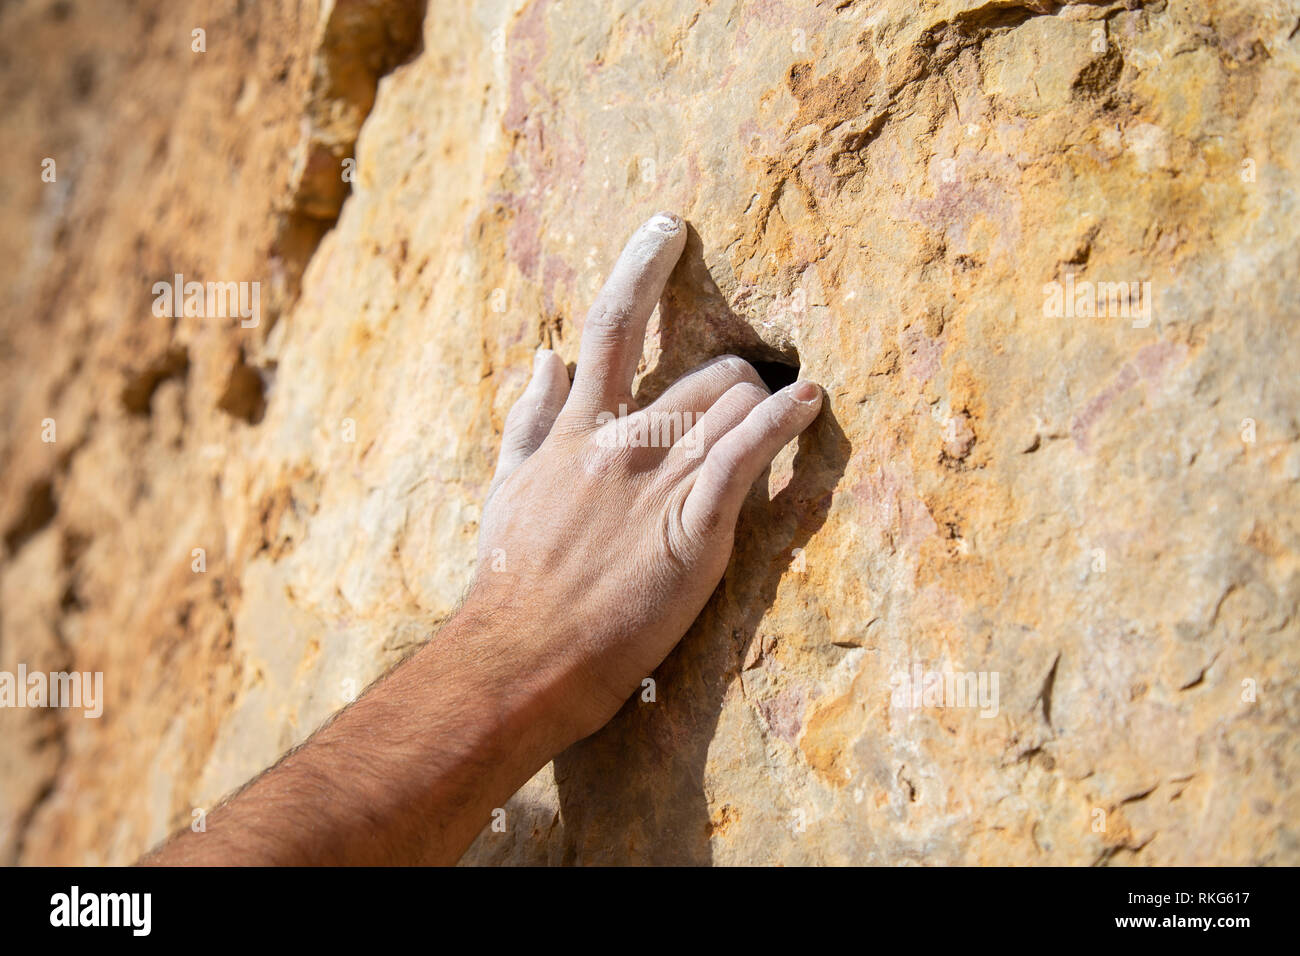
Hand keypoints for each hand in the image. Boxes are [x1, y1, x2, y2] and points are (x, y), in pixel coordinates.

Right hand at [469, 212, 822, 745]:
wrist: (525, 654)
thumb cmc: (512, 577)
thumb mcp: (504, 487)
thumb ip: (527, 418)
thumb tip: (542, 357)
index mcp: (577, 430)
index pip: (610, 327)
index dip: (640, 268)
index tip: (668, 228)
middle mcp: (623, 442)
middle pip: (703, 372)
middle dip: (736, 381)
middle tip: (746, 407)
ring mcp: (660, 481)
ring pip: (732, 406)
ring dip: (760, 411)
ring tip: (775, 427)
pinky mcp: (695, 524)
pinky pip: (747, 454)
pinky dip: (784, 422)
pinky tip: (810, 402)